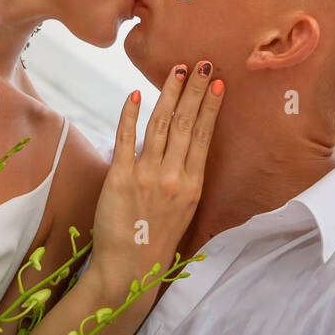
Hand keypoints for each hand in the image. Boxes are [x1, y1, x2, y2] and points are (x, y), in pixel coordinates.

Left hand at [87, 61, 224, 295]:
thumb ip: (184, 177)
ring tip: (175, 70)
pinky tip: (136, 94)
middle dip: (193, 90)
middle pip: (185, 123)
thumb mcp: (184, 209)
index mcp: (192, 185)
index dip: (209, 106)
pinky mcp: (118, 179)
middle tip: (200, 63)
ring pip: (160, 125)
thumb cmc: (156, 240)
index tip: (216, 82)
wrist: (128, 271)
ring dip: (168, 94)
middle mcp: (172, 178)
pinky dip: (130, 115)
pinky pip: (125, 139)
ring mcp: (145, 177)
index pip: (203, 135)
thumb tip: (183, 144)